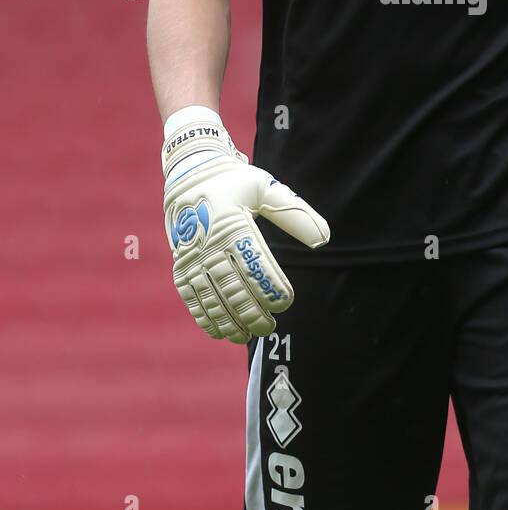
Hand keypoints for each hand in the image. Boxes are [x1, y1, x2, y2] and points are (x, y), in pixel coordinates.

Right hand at [162, 113, 328, 342]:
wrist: (189, 173)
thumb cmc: (234, 182)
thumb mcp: (266, 188)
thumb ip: (295, 214)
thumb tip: (324, 239)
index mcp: (233, 224)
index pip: (255, 264)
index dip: (270, 287)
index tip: (285, 302)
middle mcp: (210, 244)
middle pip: (232, 287)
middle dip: (252, 312)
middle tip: (270, 327)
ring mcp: (192, 256)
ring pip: (211, 297)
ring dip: (229, 321)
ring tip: (247, 336)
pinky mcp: (181, 264)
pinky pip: (191, 297)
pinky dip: (204, 317)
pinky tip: (220, 332)